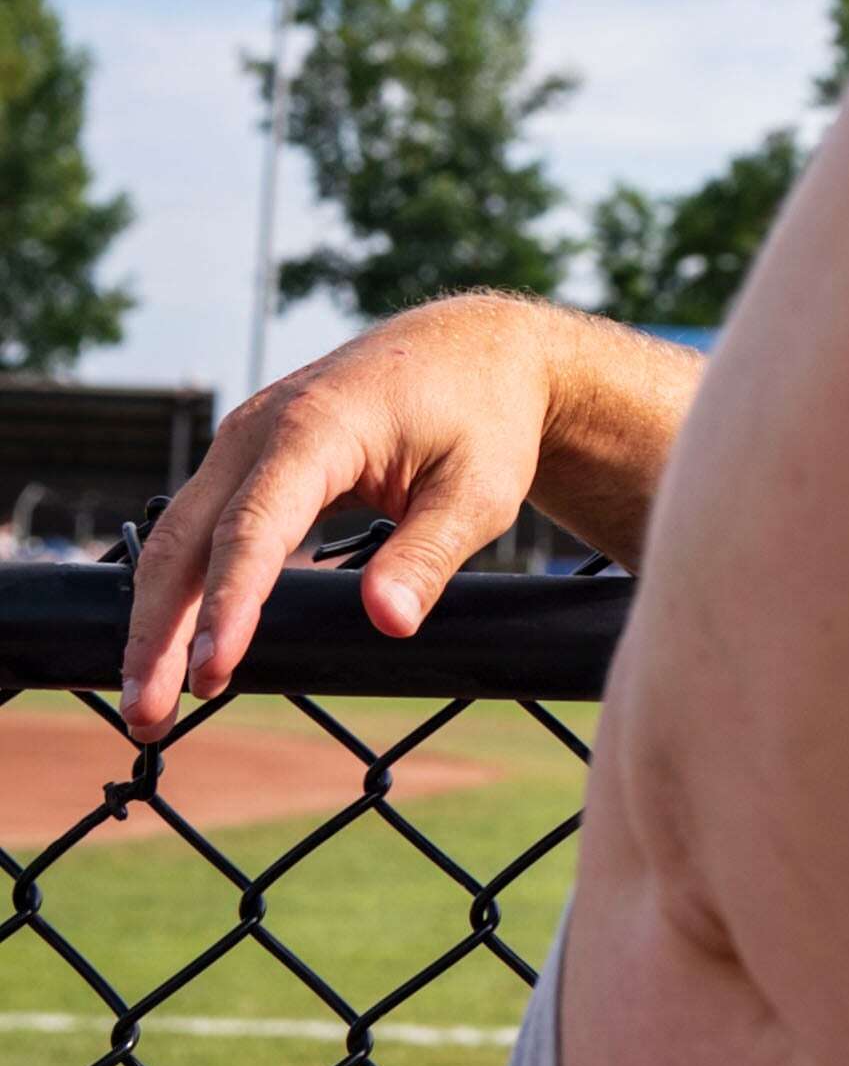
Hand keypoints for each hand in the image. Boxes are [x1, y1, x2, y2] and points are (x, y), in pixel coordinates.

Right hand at [121, 296, 566, 736]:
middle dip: (159, 630)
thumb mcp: (480, 489)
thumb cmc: (483, 419)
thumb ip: (429, 554)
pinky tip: (174, 651)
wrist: (473, 352)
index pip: (255, 529)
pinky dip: (178, 591)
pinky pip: (196, 531)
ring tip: (148, 704)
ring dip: (156, 620)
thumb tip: (388, 623)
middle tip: (148, 714)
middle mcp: (257, 432)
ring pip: (176, 539)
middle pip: (185, 539)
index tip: (214, 672)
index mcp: (316, 429)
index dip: (231, 604)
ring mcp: (241, 445)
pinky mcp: (244, 463)